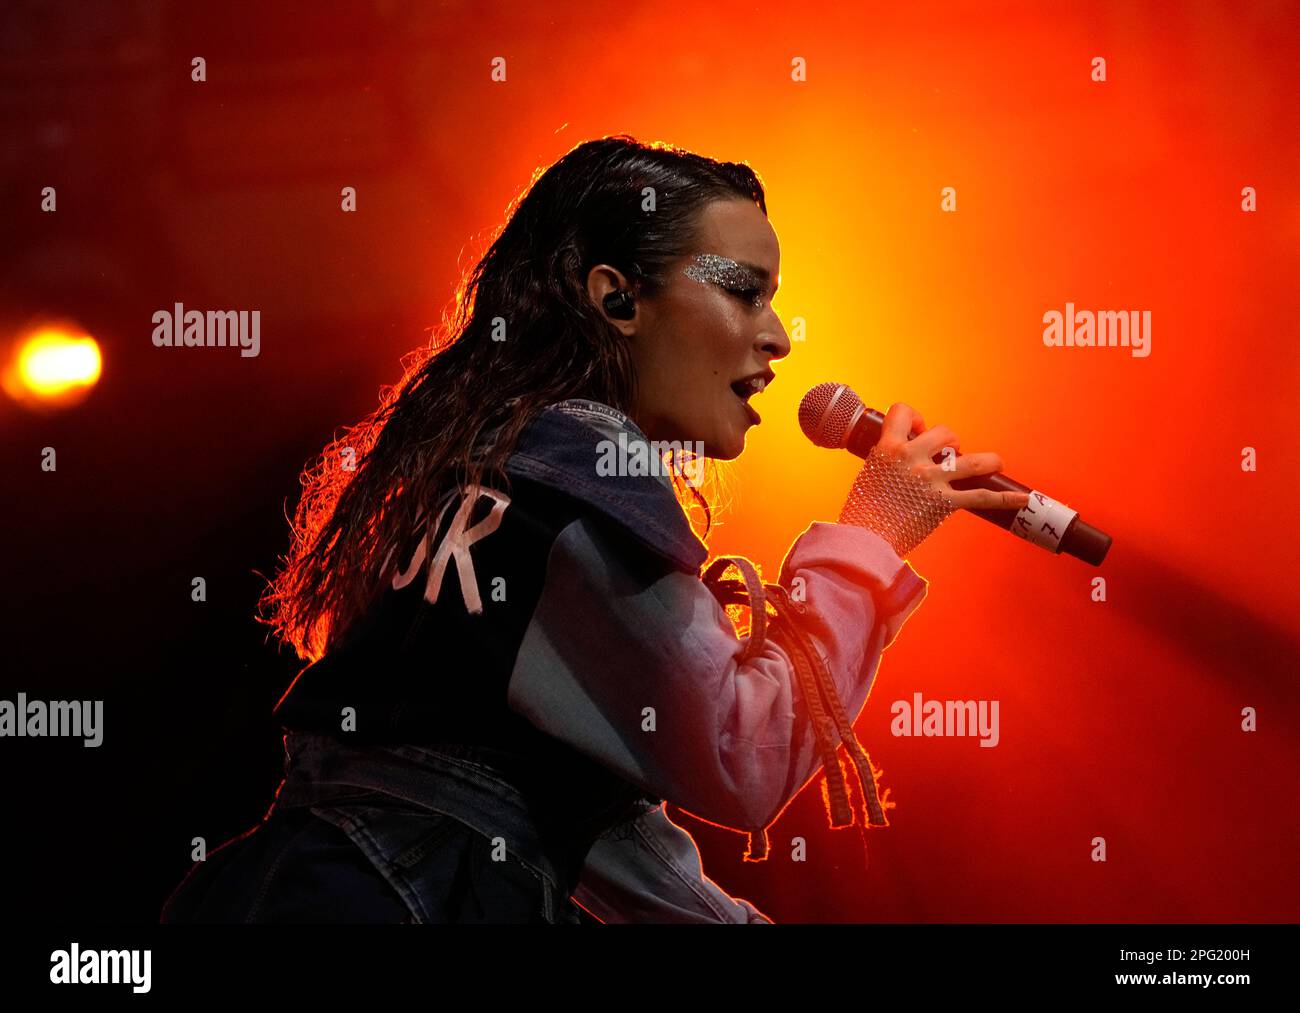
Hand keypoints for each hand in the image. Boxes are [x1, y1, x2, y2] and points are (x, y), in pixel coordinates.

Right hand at [876, 402, 1029, 511]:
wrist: (864, 541)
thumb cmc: (863, 511)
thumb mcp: (870, 473)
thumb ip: (890, 461)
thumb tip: (907, 461)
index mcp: (888, 448)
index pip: (903, 412)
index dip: (915, 419)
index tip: (915, 433)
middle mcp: (912, 459)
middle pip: (944, 433)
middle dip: (949, 441)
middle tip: (945, 458)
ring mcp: (931, 481)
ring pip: (974, 461)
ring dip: (988, 461)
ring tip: (994, 464)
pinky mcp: (943, 504)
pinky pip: (982, 498)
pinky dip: (1005, 499)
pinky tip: (1022, 499)